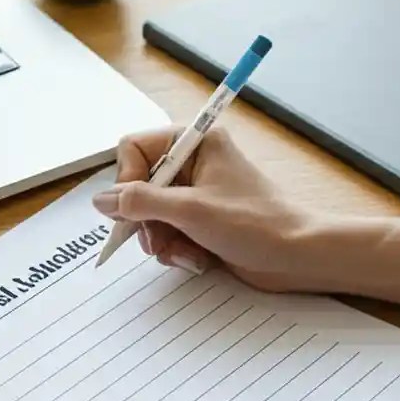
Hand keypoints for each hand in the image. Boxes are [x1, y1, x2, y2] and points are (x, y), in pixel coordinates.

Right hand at [93, 127, 316, 292]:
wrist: (298, 256)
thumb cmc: (256, 223)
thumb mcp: (191, 210)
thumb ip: (141, 203)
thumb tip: (101, 200)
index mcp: (194, 141)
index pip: (135, 148)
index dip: (127, 180)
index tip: (134, 209)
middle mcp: (192, 162)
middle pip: (138, 185)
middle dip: (145, 219)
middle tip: (156, 241)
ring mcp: (196, 192)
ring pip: (150, 213)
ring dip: (161, 238)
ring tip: (182, 252)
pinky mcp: (201, 220)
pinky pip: (167, 231)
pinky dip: (176, 248)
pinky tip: (196, 258)